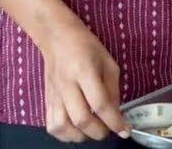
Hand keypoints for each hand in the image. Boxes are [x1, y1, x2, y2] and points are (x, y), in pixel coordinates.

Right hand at [38, 18, 129, 141]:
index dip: (114, 121)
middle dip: (99, 131)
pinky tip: (76, 130)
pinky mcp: (46, 99)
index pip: (100, 103)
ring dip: (81, 136)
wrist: (56, 37)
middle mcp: (67, 84)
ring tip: (92, 130)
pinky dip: (65, 134)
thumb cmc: (86, 46)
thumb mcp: (108, 62)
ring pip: (63, 126)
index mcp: (85, 70)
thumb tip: (115, 114)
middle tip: (109, 129)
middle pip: (81, 119)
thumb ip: (112, 90)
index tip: (125, 130)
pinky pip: (51, 125)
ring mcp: (54, 94)